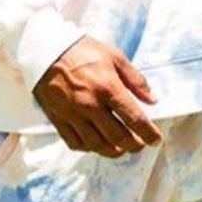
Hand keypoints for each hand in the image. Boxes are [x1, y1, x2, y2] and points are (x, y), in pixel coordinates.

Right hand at [33, 37, 162, 157]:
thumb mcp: (114, 57)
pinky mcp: (58, 120)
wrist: (45, 50)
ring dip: (113, 151)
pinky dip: (89, 148)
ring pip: (97, 145)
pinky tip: (97, 143)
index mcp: (107, 87)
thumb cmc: (82, 51)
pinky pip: (76, 143)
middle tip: (140, 144)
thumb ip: (136, 80)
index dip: (149, 134)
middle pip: (118, 137)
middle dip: (134, 145)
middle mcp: (90, 105)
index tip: (156, 139)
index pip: (134, 119)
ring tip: (121, 148)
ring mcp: (73, 115)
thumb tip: (152, 100)